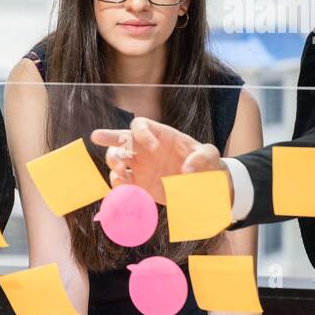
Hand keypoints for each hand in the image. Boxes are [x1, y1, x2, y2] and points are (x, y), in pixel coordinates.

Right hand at [91, 117, 224, 204]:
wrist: (204, 187)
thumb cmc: (206, 165)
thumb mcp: (210, 156)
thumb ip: (203, 156)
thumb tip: (188, 169)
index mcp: (160, 135)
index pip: (140, 125)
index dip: (141, 133)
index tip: (154, 148)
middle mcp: (145, 149)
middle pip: (120, 139)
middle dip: (110, 140)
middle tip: (104, 143)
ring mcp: (140, 167)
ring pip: (116, 160)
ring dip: (113, 165)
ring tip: (121, 174)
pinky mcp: (139, 186)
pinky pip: (122, 184)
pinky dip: (118, 186)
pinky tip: (123, 189)